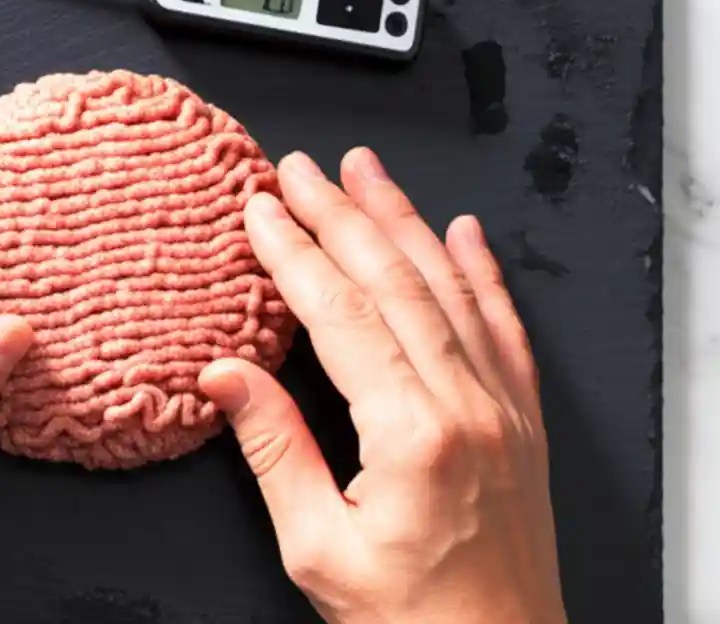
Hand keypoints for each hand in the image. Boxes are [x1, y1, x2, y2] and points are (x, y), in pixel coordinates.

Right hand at [200, 148, 564, 622]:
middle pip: (395, 283)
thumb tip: (225, 376)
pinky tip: (465, 233)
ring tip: (369, 173)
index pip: (340, 314)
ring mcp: (503, 410)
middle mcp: (466, 407)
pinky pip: (506, 328)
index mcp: (410, 435)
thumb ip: (273, 450)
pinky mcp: (523, 423)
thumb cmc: (409, 621)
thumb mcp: (315, 548)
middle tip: (303, 168)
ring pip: (451, 290)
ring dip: (405, 222)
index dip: (294, 254)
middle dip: (342, 216)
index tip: (262, 209)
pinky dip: (484, 273)